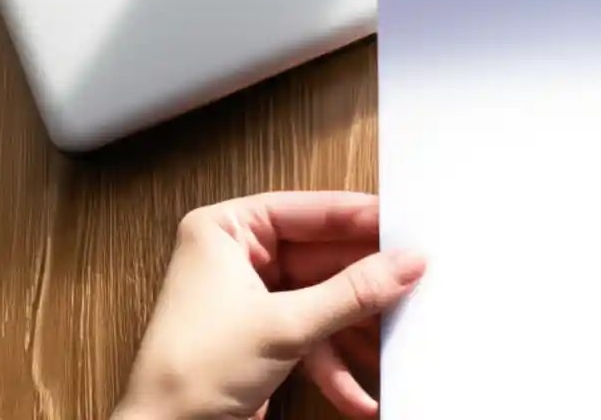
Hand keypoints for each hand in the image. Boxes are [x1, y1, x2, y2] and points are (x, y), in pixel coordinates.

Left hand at [113, 192, 424, 419]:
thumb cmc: (187, 375)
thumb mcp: (283, 326)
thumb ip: (352, 292)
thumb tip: (403, 263)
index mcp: (225, 230)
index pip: (309, 211)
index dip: (360, 219)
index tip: (405, 227)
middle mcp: (238, 257)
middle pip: (323, 257)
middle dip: (366, 282)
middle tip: (413, 280)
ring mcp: (253, 298)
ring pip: (325, 298)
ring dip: (357, 328)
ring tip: (395, 334)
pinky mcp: (265, 336)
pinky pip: (316, 335)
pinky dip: (337, 363)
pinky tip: (360, 390)